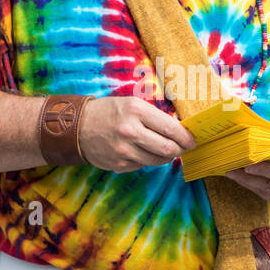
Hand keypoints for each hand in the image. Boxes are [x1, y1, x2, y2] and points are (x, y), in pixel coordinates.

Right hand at [78, 96, 195, 172]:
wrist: (77, 127)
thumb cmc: (109, 113)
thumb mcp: (132, 104)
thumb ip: (154, 116)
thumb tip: (179, 130)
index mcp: (136, 111)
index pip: (171, 129)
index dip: (186, 137)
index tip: (192, 140)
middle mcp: (131, 131)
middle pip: (169, 149)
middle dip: (179, 149)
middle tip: (182, 148)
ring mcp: (125, 151)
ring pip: (158, 160)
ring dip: (165, 156)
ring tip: (163, 149)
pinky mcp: (120, 165)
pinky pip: (144, 165)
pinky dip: (147, 159)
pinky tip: (141, 151)